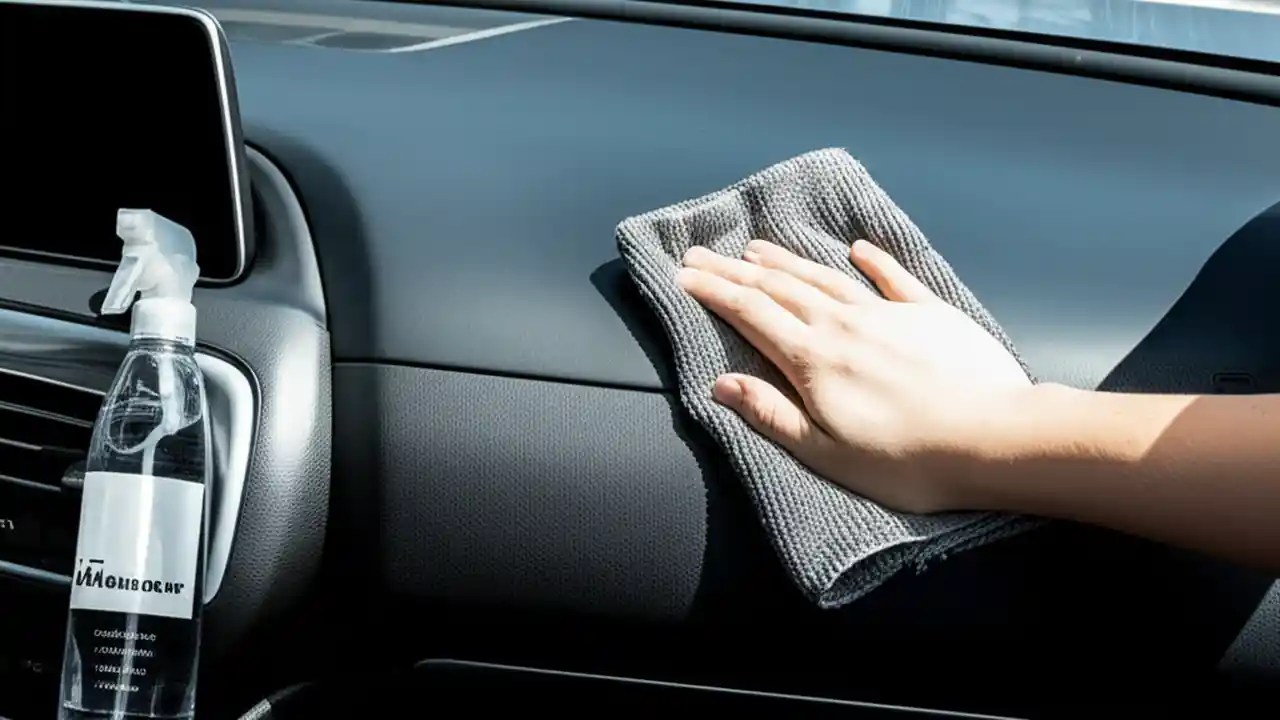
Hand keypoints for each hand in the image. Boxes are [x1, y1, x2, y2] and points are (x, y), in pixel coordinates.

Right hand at [676, 239, 1031, 513]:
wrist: (993, 439)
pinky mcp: (931, 315)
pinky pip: (893, 278)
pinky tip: (857, 248)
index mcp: (813, 360)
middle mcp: (844, 325)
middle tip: (701, 253)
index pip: (750, 314)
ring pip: (825, 277)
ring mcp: (888, 314)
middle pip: (779, 288)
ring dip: (787, 260)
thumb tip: (721, 384)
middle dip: (734, 269)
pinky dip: (873, 260)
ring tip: (756, 246)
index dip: (712, 292)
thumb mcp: (826, 453)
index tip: (682, 275)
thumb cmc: (907, 461)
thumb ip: (772, 415)